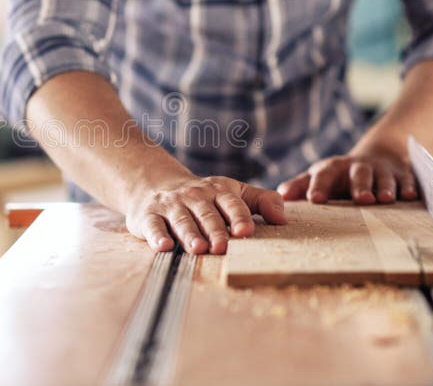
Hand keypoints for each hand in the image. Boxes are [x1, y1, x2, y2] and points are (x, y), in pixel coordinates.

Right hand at [126, 176, 286, 254]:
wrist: (155, 184)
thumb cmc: (203, 196)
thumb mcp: (233, 192)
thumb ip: (261, 202)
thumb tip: (284, 220)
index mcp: (218, 191)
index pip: (231, 202)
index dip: (238, 216)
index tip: (245, 231)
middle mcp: (194, 196)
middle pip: (206, 214)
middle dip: (214, 230)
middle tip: (222, 247)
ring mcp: (171, 206)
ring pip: (182, 220)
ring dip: (190, 234)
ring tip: (198, 249)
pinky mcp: (149, 216)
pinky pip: (153, 225)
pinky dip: (157, 236)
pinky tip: (163, 246)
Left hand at [277, 152, 418, 204]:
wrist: (376, 157)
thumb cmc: (338, 175)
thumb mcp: (318, 177)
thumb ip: (300, 186)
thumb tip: (280, 196)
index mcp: (333, 169)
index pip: (323, 175)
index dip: (318, 186)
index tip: (315, 200)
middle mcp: (357, 167)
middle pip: (358, 174)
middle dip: (359, 186)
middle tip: (361, 199)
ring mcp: (381, 171)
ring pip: (384, 177)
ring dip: (385, 187)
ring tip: (385, 199)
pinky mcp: (402, 175)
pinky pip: (407, 180)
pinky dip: (409, 187)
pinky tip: (411, 196)